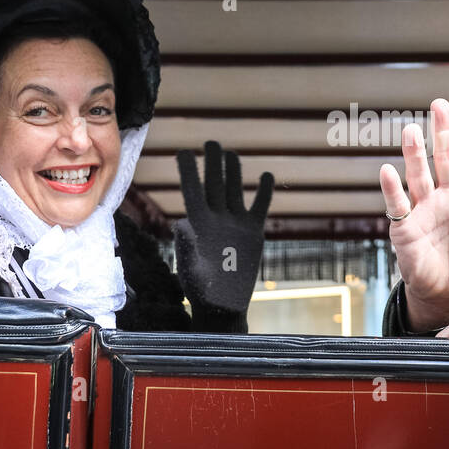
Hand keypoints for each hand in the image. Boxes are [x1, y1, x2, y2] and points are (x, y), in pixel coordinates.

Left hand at [174, 141, 273, 314]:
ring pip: (235, 190)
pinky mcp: (253, 233)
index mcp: (199, 224)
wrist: (223, 306)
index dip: (188, 171)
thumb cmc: (202, 291)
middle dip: (213, 163)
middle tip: (210, 141)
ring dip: (234, 172)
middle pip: (215, 184)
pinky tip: (266, 176)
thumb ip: (187, 248)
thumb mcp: (192, 270)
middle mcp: (217, 219)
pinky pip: (259, 207)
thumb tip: (181, 225)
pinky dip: (263, 192)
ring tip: (231, 153)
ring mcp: (236, 224)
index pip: (193, 191)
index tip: (183, 151)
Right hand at [379, 98, 448, 330]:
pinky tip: (388, 170)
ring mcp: (426, 211)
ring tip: (411, 128)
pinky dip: (392, 189)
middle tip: (438, 104)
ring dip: (414, 153)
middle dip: (442, 132)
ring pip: (420, 176)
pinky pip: (398, 205)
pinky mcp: (406, 228)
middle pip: (445, 159)